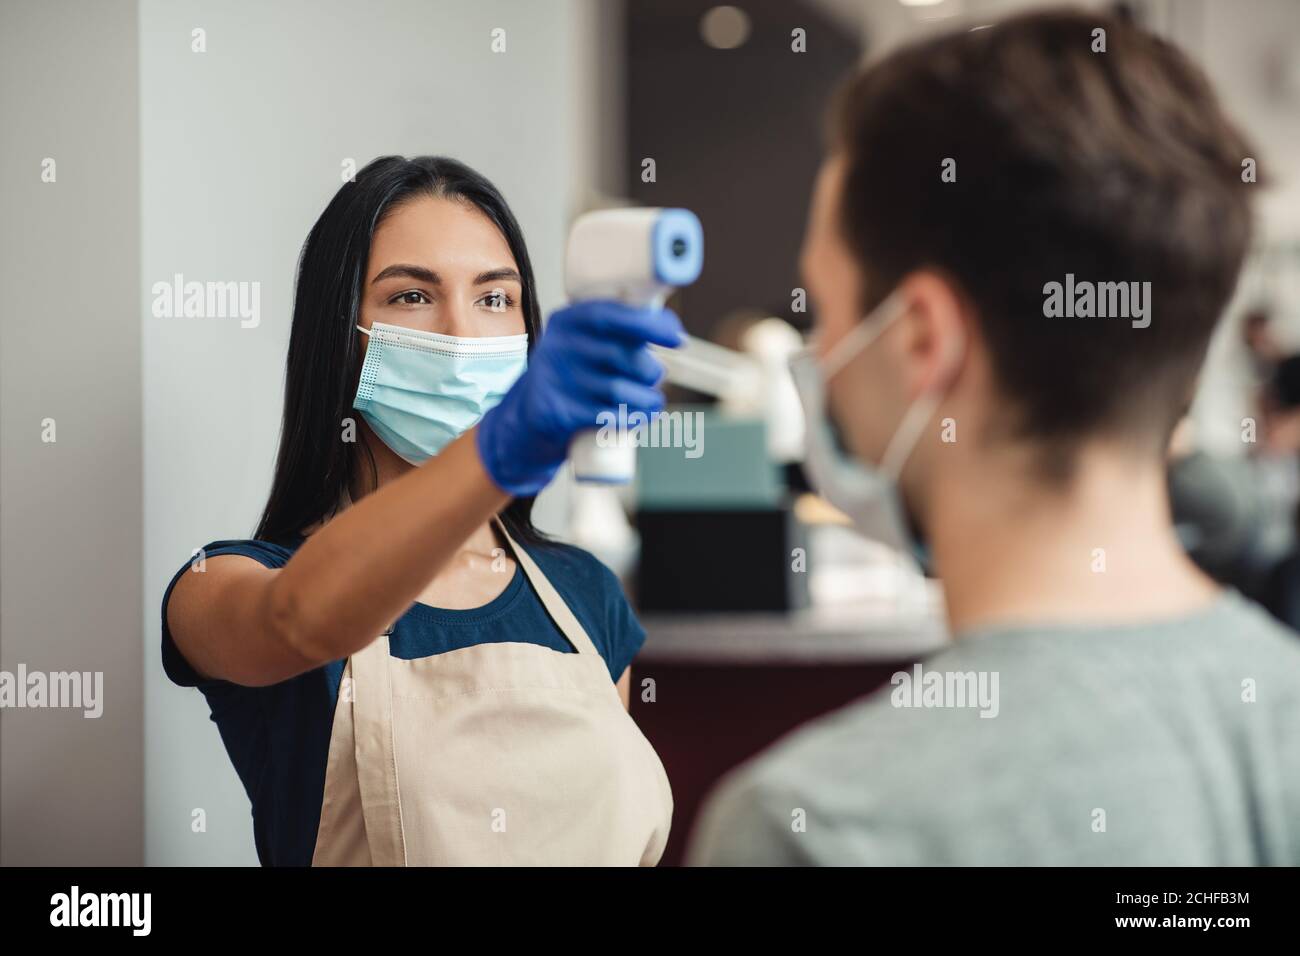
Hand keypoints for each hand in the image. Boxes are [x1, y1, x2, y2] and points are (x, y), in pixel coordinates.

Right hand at [476, 300, 684, 495]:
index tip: (677, 337)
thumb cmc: (574, 376)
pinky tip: (642, 416)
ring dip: (648, 399)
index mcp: (567, 321)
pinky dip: (633, 418)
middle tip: (653, 377)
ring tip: (653, 402)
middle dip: (649, 370)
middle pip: (621, 355)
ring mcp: (555, 381)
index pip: (611, 315)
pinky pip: (607, 415)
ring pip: (619, 389)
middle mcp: (557, 347)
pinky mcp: (559, 413)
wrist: (529, 417)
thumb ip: (620, 333)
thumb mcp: (585, 344)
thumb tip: (672, 329)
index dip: (649, 325)